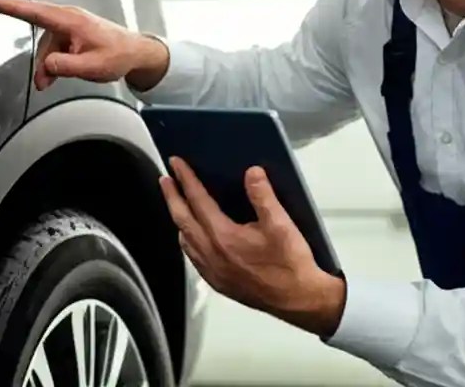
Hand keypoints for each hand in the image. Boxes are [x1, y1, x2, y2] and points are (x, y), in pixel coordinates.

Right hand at [0, 0, 169, 90]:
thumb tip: (46, 66)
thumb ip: (66, 66)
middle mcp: (65, 18)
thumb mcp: (93, 66)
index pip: (32, 11)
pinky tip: (58, 75)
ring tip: (56, 83)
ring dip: (47, 66)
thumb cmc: (117, 55)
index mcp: (69, 20)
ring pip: (45, 47)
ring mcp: (67, 25)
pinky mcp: (68, 33)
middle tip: (43, 83)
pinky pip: (52, 48)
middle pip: (38, 37)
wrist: (135, 52)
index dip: (6, 6)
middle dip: (39, 60)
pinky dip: (52, 63)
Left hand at [159, 157, 346, 336]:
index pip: (197, 201)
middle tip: (165, 179)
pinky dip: (187, 240)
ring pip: (185, 240)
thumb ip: (263, 196)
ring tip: (177, 204)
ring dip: (178, 219)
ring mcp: (212, 271)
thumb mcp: (281, 224)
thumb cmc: (291, 263)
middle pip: (182, 220)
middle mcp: (211, 255)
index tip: (176, 163)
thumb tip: (251, 172)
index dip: (186, 179)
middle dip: (172, 197)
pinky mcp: (218, 283)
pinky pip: (193, 256)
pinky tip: (193, 236)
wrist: (299, 300)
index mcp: (223, 237)